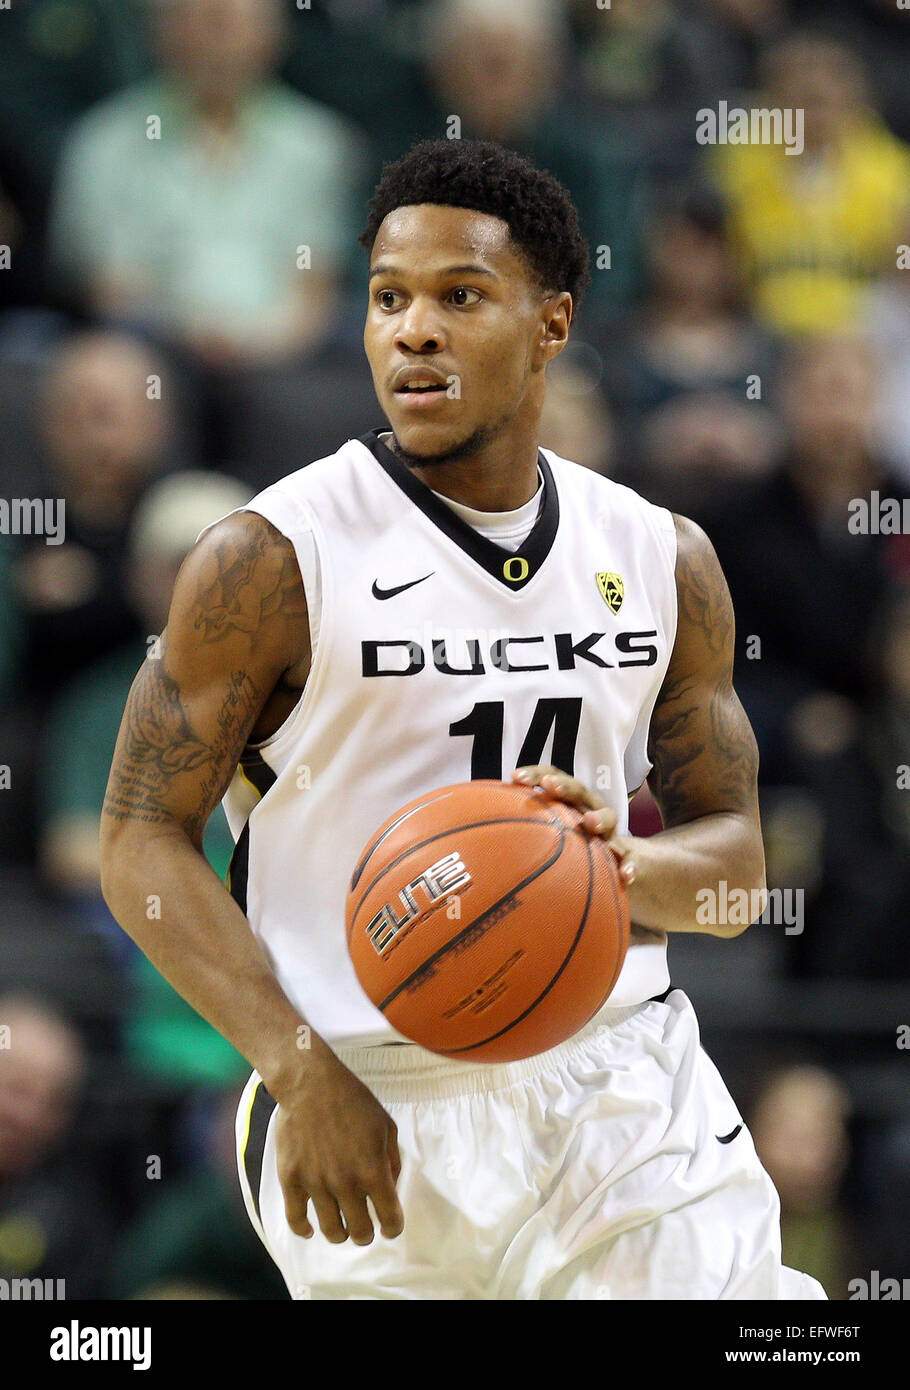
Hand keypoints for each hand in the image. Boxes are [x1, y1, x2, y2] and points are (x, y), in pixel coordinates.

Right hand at [273, 1041, 403, 1246]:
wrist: (310, 1084)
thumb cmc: (353, 1101)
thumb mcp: (386, 1126)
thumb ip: (392, 1160)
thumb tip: (390, 1187)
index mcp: (373, 1171)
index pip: (389, 1218)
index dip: (393, 1227)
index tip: (390, 1228)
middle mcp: (345, 1184)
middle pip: (360, 1231)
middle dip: (366, 1234)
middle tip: (364, 1228)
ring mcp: (316, 1184)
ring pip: (331, 1231)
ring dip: (340, 1234)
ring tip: (342, 1229)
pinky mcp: (291, 1180)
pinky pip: (296, 1219)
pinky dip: (304, 1230)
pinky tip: (310, 1229)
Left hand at [511, 764, 637, 887]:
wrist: (623, 861)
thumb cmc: (575, 846)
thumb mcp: (552, 835)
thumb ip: (523, 833)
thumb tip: (476, 841)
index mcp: (570, 801)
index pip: (552, 778)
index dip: (535, 774)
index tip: (514, 777)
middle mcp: (590, 810)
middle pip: (579, 791)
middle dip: (565, 787)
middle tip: (549, 787)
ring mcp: (610, 832)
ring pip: (608, 818)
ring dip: (598, 818)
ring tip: (589, 823)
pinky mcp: (626, 855)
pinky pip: (630, 861)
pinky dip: (629, 866)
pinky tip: (625, 876)